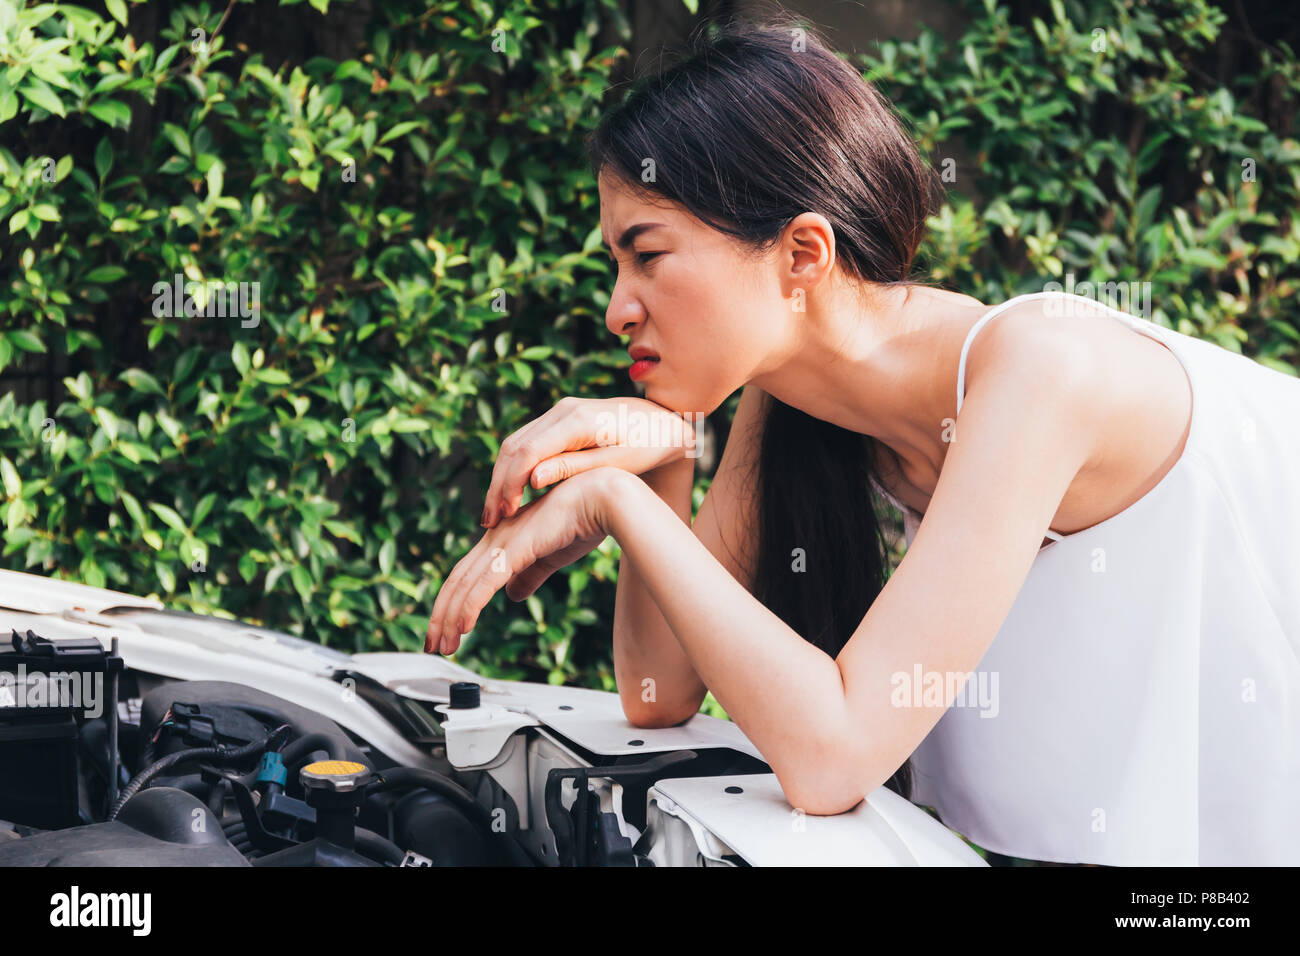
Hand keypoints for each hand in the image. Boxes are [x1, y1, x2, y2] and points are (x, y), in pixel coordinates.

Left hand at [426, 467, 622, 655]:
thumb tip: (512, 595)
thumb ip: (530, 575)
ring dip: (448, 619)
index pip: (467, 576)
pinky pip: (483, 584)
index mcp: (503, 539)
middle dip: (440, 616)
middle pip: (456, 582)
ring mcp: (503, 543)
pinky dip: (468, 607)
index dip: (453, 603)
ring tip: (442, 646)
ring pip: (463, 586)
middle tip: (432, 645)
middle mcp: (496, 539)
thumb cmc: (585, 519)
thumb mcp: (551, 556)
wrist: (603, 497)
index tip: (446, 629)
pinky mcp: (514, 548)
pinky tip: (462, 629)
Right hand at [481, 396, 695, 527]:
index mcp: (579, 421)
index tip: (504, 517)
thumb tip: (532, 482)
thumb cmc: (649, 446)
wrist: (667, 420)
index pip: (528, 453)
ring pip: (515, 443)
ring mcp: (560, 410)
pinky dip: (515, 468)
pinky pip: (528, 441)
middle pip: (514, 447)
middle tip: (490, 522)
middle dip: (498, 485)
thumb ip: (573, 470)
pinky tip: (512, 494)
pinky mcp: (561, 418)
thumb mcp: (617, 465)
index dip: (510, 485)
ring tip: (496, 513)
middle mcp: (563, 410)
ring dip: (502, 477)